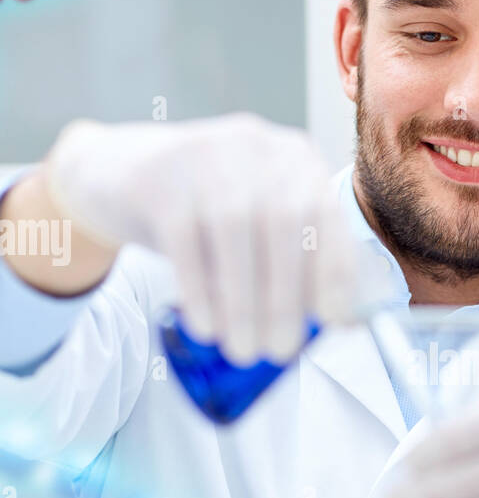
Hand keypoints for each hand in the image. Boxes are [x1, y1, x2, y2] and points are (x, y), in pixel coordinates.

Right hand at [43, 114, 357, 363]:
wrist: (115, 177)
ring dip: (244, 303)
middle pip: (283, 223)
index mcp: (294, 159)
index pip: (326, 213)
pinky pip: (186, 240)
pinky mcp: (160, 176)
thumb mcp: (256, 228)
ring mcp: (206, 154)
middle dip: (286, 297)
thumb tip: (343, 321)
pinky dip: (200, 291)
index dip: (334, 270)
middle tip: (281, 351)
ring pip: (235, 232)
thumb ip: (299, 263)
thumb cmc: (203, 216)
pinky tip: (207, 328)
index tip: (333, 321)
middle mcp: (256, 146)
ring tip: (244, 350)